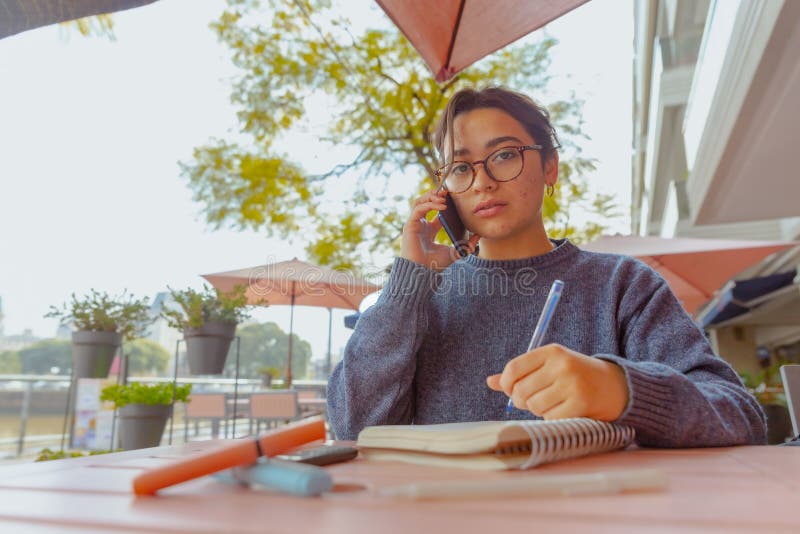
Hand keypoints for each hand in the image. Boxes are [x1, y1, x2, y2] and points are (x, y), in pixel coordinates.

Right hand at [399, 189, 479, 270]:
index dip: (443, 202)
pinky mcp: (410, 225)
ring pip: (419, 202)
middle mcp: (420, 225)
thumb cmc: (435, 265)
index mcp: (429, 230)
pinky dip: (430, 204)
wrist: (422, 272)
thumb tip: (478, 237)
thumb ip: (466, 245)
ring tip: (443, 196)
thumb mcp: (455, 252)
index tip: (453, 198)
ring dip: (431, 196)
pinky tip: (442, 206)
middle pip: (425, 203)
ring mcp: (414, 224)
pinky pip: (419, 208)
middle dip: (435, 195)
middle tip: (447, 192)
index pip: (434, 210)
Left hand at [486, 344, 628, 420]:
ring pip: (534, 406)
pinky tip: (563, 411)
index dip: (507, 383)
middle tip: (533, 400)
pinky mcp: (580, 404)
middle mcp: (561, 365)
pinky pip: (550, 418)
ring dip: (538, 410)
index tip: (512, 390)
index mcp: (552, 352)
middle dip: (522, 400)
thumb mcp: (549, 367)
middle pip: (521, 390)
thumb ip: (520, 373)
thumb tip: (489, 381)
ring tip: (551, 403)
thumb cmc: (574, 376)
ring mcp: (572, 384)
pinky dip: (551, 419)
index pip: (514, 368)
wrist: (615, 386)